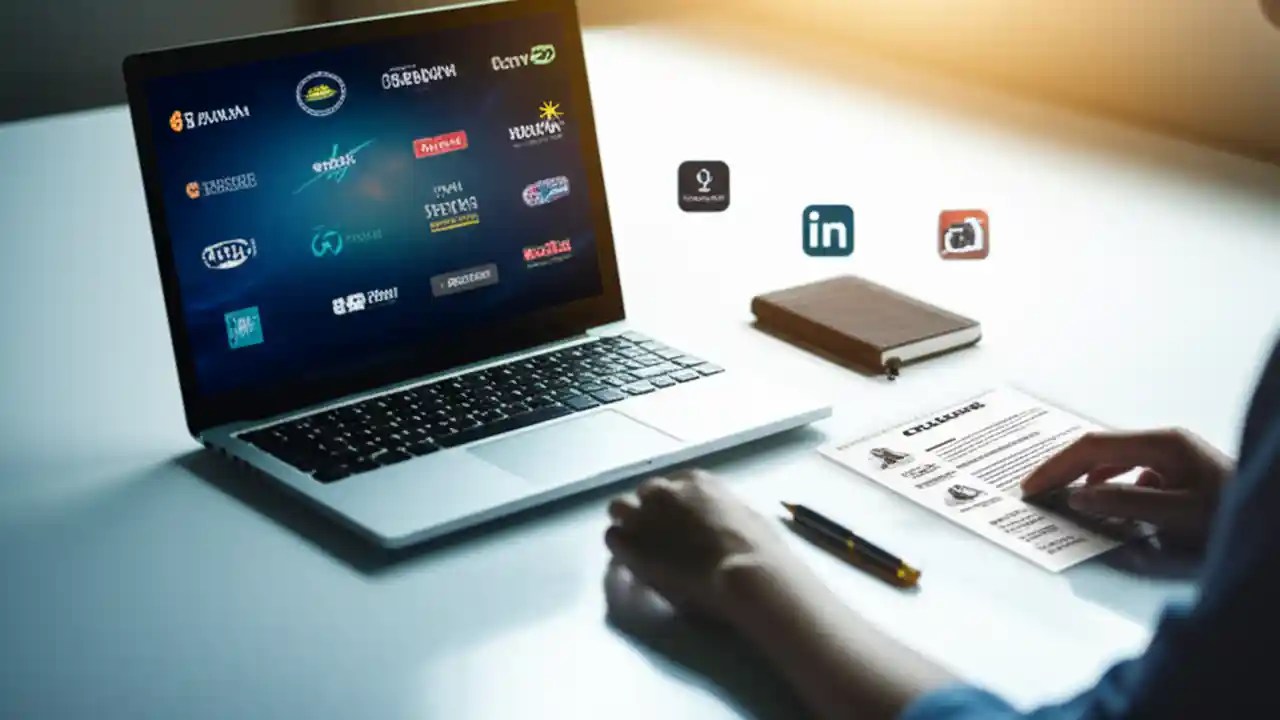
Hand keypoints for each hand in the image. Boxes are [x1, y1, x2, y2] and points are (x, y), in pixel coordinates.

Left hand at [605, 469, 792, 622]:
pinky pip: (612, 537)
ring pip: (619, 508)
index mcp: (697, 482)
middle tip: (656, 538)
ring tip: (638, 549)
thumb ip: (725, 512)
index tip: (677, 524)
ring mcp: (646, 514)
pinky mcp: (630, 541)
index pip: (672, 485)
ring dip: (628, 525)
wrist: (745, 573)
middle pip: (644, 494)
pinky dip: (620, 550)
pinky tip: (632, 567)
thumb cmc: (760, 551)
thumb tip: (723, 519)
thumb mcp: (748, 517)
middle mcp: (667, 491)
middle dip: (648, 511)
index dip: (672, 507)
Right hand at [1021, 428, 1233, 546]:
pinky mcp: (1176, 472)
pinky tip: (1107, 506)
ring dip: (1084, 479)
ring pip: (1112, 461)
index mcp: (1163, 443)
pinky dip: (1108, 488)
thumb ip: (1126, 504)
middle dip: (1063, 470)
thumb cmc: (1235, 512)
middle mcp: (1165, 443)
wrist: (1273, 516)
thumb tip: (1079, 496)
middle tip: (1034, 491)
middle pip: (1098, 450)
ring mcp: (1171, 456)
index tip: (1032, 487)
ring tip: (1060, 498)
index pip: (1092, 447)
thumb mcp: (1181, 514)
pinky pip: (1129, 475)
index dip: (1057, 466)